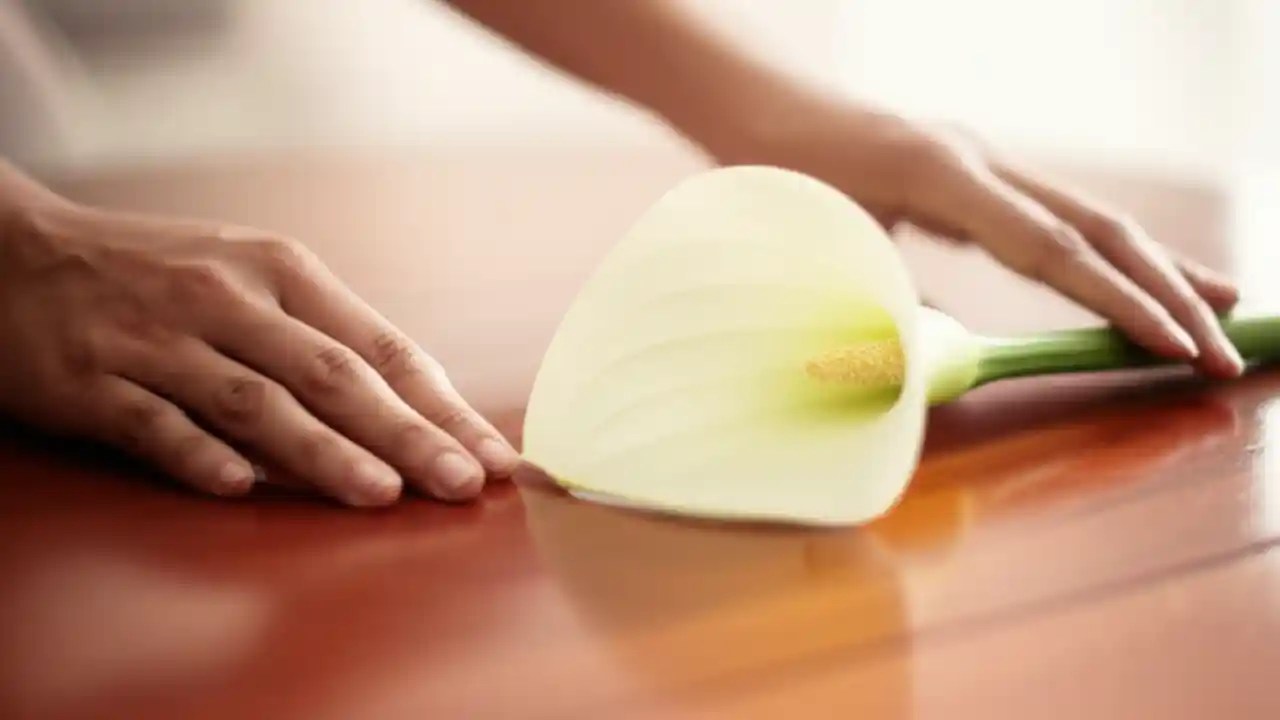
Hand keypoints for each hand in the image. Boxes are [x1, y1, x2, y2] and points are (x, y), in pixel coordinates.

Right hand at [0, 173, 518, 505]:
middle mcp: (229, 300)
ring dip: (322, 450)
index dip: (441, 404)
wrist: (15, 250)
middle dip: (405, 433)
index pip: (380, 347)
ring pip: (255, 401)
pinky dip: (197, 453)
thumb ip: (320, 336)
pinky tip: (238, 487)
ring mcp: (160, 341)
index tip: (492, 454)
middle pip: (333, 375)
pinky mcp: (92, 380)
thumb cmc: (157, 272)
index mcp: (281, 272)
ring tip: (382, 493)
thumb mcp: (248, 275)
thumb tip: (409, 407)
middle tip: (462, 483)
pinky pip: (153, 422)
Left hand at [700, 90, 1242, 377]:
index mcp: (945, 176)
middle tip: (1220, 351)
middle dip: (1164, 293)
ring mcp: (981, 159)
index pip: (1054, 250)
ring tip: (1221, 304)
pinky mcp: (973, 170)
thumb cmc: (774, 175)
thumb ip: (881, 303)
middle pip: (1097, 228)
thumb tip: (933, 370)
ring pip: (1088, 214)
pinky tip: (1133, 269)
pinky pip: (1055, 212)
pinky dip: (1104, 249)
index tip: (1172, 348)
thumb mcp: (820, 244)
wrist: (752, 104)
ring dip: (1155, 264)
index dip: (1119, 303)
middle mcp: (979, 160)